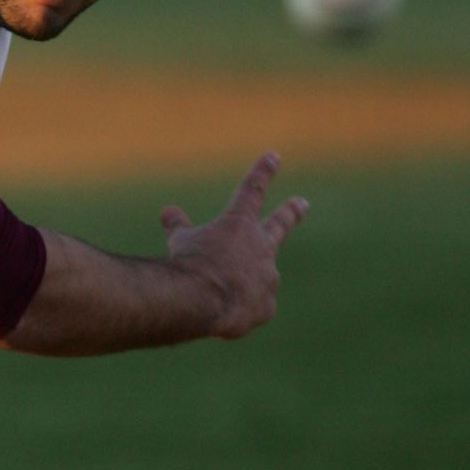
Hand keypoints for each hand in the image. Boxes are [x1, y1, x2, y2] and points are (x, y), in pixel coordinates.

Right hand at [159, 151, 308, 338]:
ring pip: (258, 276)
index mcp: (239, 224)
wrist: (199, 300)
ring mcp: (267, 277)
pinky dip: (240, 308)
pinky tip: (225, 313)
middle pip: (279, 225)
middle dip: (291, 212)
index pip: (251, 191)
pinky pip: (253, 307)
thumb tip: (167, 211)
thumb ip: (178, 226)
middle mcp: (261, 247)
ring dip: (243, 281)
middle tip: (302, 203)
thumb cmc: (187, 265)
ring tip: (222, 292)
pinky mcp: (266, 306)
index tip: (275, 155)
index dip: (263, 172)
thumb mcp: (180, 242)